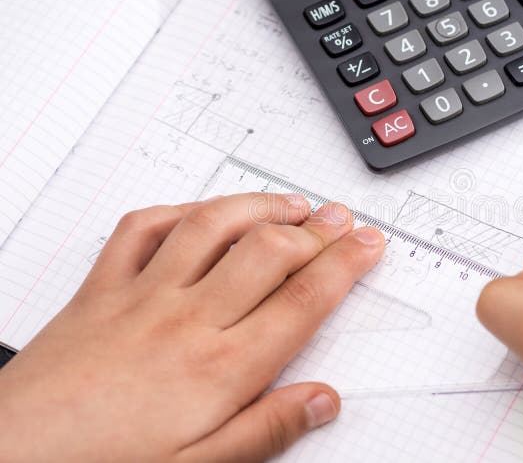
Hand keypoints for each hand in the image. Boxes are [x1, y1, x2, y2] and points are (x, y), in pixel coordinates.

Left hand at [0, 194, 384, 461]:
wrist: (9, 457)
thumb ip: (265, 431)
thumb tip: (323, 401)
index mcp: (219, 368)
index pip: (303, 300)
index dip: (346, 266)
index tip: (368, 244)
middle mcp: (187, 318)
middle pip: (270, 251)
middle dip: (318, 229)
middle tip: (344, 219)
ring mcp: (143, 294)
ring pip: (214, 225)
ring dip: (261, 205)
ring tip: (293, 202)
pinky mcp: (102, 287)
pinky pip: (143, 228)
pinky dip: (180, 211)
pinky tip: (202, 212)